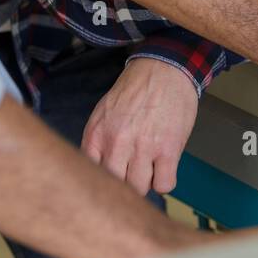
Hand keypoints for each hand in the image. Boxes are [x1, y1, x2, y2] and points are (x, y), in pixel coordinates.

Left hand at [81, 57, 199, 195]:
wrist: (163, 68)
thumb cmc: (135, 90)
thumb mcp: (104, 114)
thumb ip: (97, 143)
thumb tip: (99, 172)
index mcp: (97, 135)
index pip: (90, 176)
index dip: (102, 182)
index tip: (110, 182)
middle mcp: (117, 143)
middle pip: (116, 187)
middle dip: (124, 185)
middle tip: (132, 176)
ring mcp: (143, 148)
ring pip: (139, 189)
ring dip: (145, 182)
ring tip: (150, 169)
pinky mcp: (168, 149)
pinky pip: (164, 184)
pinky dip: (164, 181)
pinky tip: (164, 168)